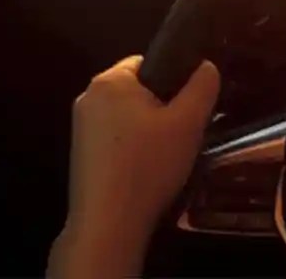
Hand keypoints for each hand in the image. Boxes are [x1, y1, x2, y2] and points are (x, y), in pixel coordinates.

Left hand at [52, 56, 218, 276]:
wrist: (109, 224)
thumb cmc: (148, 166)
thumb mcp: (188, 124)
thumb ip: (202, 87)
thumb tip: (206, 66)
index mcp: (109, 80)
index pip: (147, 62)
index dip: (173, 82)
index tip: (186, 109)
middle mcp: (87, 97)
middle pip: (136, 91)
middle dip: (159, 109)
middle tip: (180, 135)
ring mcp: (80, 128)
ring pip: (125, 117)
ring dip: (146, 131)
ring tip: (164, 157)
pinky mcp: (79, 155)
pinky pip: (113, 140)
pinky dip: (130, 150)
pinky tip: (144, 172)